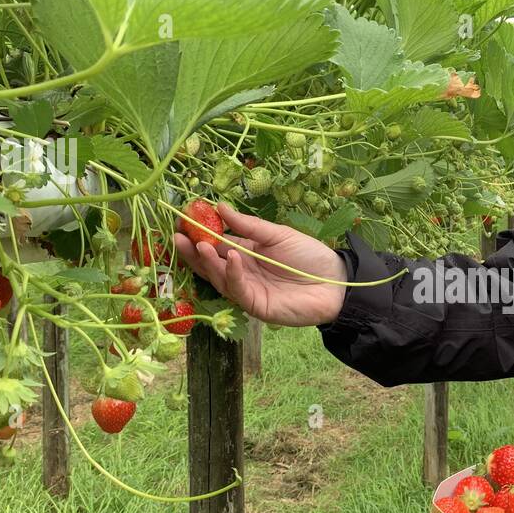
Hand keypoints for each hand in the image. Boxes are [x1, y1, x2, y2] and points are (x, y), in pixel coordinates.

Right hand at [172, 202, 347, 326]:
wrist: (336, 282)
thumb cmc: (309, 256)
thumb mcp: (277, 234)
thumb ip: (248, 226)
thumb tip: (219, 206)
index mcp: (246, 253)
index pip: (216, 245)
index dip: (200, 234)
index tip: (183, 221)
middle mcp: (242, 273)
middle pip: (211, 264)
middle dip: (193, 250)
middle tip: (177, 235)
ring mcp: (247, 290)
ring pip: (219, 277)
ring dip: (208, 261)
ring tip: (199, 243)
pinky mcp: (256, 305)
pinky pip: (238, 289)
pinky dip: (232, 273)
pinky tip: (231, 257)